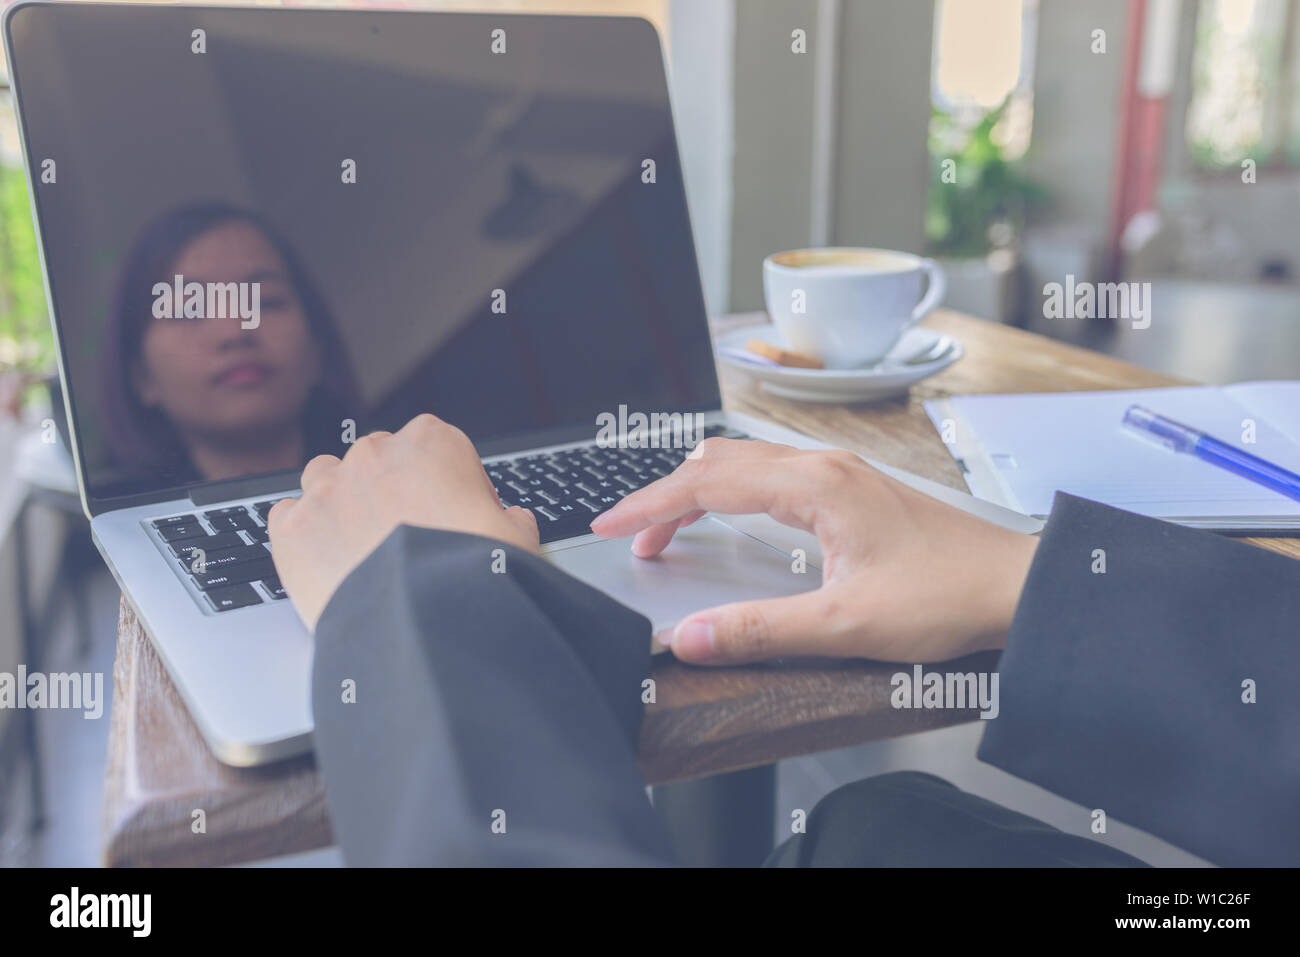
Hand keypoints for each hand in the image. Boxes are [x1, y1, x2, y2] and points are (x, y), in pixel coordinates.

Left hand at [268, 414, 537, 630]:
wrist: (427, 624)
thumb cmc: (478, 576)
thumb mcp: (518, 539)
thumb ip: (508, 519)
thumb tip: (511, 520)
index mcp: (434, 442)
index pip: (434, 446)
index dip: (446, 482)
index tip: (455, 513)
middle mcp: (375, 454)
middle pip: (376, 458)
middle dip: (388, 489)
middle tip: (407, 537)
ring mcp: (328, 488)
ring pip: (325, 478)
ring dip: (339, 502)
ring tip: (360, 546)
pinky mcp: (292, 528)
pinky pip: (287, 516)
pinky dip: (302, 534)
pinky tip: (324, 561)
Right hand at [590, 438, 1037, 664]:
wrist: (1016, 586)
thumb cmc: (947, 596)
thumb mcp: (846, 624)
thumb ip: (762, 630)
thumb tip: (690, 636)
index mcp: (815, 485)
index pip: (706, 482)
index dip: (649, 504)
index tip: (609, 526)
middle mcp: (823, 466)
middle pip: (718, 462)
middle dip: (664, 495)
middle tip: (629, 536)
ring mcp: (839, 473)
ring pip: (744, 462)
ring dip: (696, 490)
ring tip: (665, 531)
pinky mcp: (851, 490)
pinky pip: (771, 474)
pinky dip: (730, 492)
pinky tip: (729, 519)